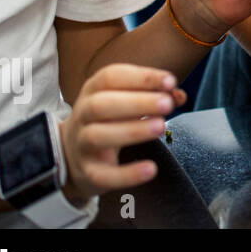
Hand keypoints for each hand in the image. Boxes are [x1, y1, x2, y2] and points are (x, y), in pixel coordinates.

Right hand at [58, 64, 185, 199]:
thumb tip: (178, 95)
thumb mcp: (126, 102)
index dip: (141, 77)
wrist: (72, 154)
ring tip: (161, 127)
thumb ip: (154, 95)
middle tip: (167, 104)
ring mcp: (81, 144)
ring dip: (132, 131)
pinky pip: (102, 174)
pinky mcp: (87, 172)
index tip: (170, 81)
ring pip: (98, 136)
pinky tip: (150, 169)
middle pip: (101, 105)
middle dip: (137, 103)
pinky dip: (126, 174)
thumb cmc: (108, 120)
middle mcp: (83, 115)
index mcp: (93, 91)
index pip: (111, 77)